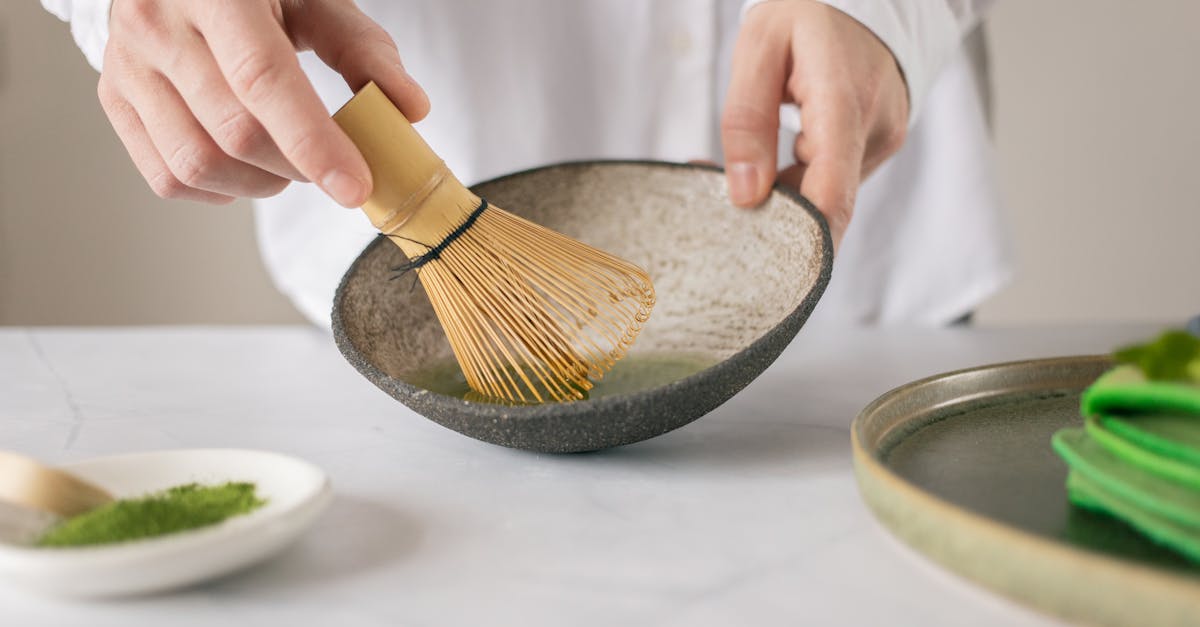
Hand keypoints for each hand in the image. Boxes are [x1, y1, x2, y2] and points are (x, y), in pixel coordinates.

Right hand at [99, 0, 428, 205]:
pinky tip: (246, 170)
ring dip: (261, 184)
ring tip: (288, 165)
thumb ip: (363, 51)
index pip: (262, 78)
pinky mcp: (114, 99)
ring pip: (197, 163)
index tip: (356, 185)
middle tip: (331, 164)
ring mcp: (127, 63)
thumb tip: (410, 110)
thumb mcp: (316, 0)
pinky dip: (219, 191)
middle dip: (297, 166)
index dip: (313, 140)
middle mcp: (157, 22)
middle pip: (235, 131)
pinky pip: (166, 177)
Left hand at [722, 0, 908, 245]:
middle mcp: (872, 130)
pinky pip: (831, 181)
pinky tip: (768, 166)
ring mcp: (879, 142)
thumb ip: (747, 120)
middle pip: (823, 204)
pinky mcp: (875, 149)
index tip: (759, 257)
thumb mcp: (759, 47)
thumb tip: (744, 195)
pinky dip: (796, 183)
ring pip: (824, 196)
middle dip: (771, 215)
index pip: (831, 191)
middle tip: (714, 195)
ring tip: (736, 168)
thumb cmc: (806, 15)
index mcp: (842, 100)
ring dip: (779, 195)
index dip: (801, 239)